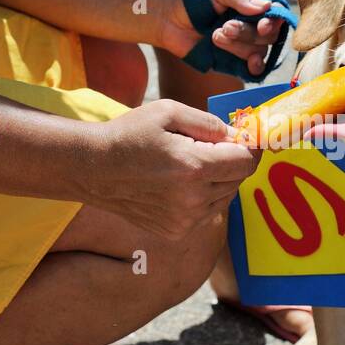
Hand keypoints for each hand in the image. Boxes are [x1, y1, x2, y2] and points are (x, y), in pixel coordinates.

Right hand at [82, 100, 259, 239]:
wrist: (93, 170)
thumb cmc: (129, 135)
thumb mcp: (168, 112)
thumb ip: (209, 122)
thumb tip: (238, 134)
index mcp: (194, 167)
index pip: (246, 161)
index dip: (250, 147)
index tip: (246, 138)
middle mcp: (193, 199)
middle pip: (238, 179)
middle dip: (233, 161)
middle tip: (213, 147)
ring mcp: (184, 220)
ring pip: (225, 197)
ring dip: (219, 180)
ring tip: (190, 164)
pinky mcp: (176, 232)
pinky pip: (207, 212)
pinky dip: (203, 197)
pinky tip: (179, 184)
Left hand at [162, 0, 286, 76]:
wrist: (170, 17)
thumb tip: (266, 7)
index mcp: (254, 6)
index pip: (276, 15)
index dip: (273, 22)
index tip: (261, 26)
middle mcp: (254, 26)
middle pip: (269, 36)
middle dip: (248, 33)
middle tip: (225, 26)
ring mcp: (245, 46)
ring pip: (258, 52)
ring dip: (239, 46)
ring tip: (214, 35)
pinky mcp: (234, 63)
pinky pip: (252, 70)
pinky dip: (254, 68)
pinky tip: (250, 64)